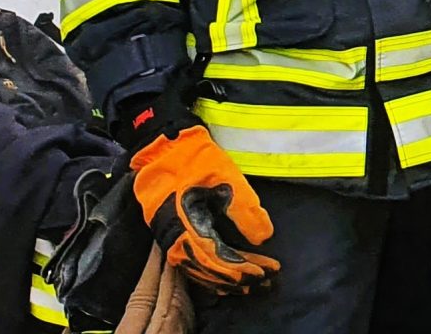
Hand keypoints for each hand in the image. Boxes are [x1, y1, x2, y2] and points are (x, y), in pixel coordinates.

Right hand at [129, 126, 279, 294]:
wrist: (162, 146)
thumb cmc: (195, 158)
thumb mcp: (226, 177)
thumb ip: (244, 208)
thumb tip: (263, 237)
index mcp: (186, 225)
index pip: (219, 258)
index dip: (245, 268)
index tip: (268, 271)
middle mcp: (174, 239)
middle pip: (210, 270)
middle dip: (240, 277)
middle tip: (267, 280)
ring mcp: (169, 239)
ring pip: (199, 270)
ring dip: (226, 278)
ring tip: (251, 283)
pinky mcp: (170, 235)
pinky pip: (191, 263)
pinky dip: (210, 273)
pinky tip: (225, 277)